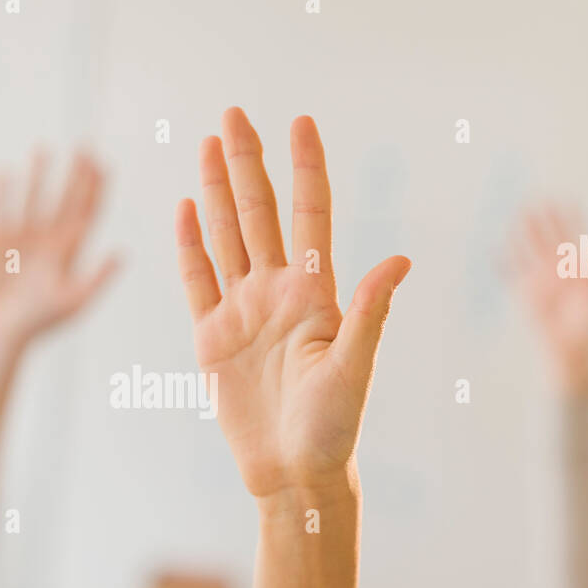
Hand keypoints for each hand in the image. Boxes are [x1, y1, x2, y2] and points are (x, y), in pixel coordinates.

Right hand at [0, 150, 119, 351]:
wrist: (1, 333)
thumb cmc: (40, 321)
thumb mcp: (74, 301)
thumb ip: (97, 277)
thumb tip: (122, 253)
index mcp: (70, 249)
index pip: (86, 211)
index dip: (95, 188)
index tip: (103, 164)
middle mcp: (48, 238)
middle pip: (64, 197)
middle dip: (75, 173)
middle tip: (85, 145)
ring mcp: (22, 236)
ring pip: (33, 197)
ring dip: (39, 174)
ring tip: (44, 148)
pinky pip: (0, 209)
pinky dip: (3, 191)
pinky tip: (6, 171)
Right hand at [174, 108, 410, 499]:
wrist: (292, 472)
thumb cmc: (333, 428)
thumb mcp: (354, 369)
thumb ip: (370, 313)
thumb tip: (401, 260)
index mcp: (314, 294)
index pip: (309, 215)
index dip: (304, 168)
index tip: (300, 122)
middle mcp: (277, 293)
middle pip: (259, 213)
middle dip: (246, 163)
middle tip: (233, 115)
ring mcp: (242, 312)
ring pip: (226, 237)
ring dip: (215, 191)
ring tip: (207, 145)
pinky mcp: (213, 337)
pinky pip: (197, 280)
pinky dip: (190, 245)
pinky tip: (185, 209)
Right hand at [508, 204, 587, 393]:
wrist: (575, 349)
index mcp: (581, 267)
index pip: (576, 236)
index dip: (572, 219)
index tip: (567, 201)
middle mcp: (561, 269)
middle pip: (551, 239)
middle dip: (545, 221)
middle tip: (537, 201)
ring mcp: (542, 280)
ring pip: (531, 251)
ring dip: (525, 234)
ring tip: (518, 215)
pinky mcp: (526, 294)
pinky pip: (512, 275)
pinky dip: (504, 264)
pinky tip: (496, 251)